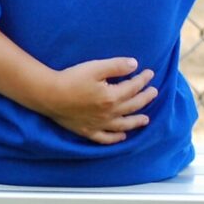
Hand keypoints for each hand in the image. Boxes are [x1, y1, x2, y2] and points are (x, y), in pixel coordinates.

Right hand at [41, 57, 157, 143]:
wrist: (49, 95)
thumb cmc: (71, 79)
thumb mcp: (94, 67)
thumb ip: (116, 66)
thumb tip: (135, 64)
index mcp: (112, 97)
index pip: (133, 87)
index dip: (143, 79)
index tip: (150, 73)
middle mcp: (110, 113)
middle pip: (133, 106)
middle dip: (145, 98)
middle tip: (154, 92)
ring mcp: (99, 124)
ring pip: (124, 125)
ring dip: (136, 121)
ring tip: (146, 119)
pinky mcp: (88, 131)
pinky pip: (106, 138)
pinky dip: (116, 138)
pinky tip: (122, 136)